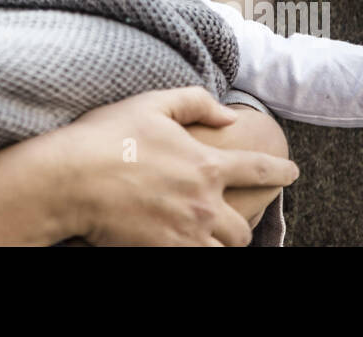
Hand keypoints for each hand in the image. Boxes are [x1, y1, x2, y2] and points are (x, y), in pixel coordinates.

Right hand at [56, 86, 299, 245]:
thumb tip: (228, 116)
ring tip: (206, 236)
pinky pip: (197, 261)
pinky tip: (185, 244)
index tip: (292, 173)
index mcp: (205, 164)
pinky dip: (195, 251)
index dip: (280, 172)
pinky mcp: (165, 253)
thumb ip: (195, 102)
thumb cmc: (106, 137)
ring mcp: (186, 234)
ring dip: (218, 243)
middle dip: (240, 225)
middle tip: (229, 219)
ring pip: (222, 250)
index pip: (259, 170)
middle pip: (242, 228)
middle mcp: (204, 204)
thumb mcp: (151, 104)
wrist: (70, 180)